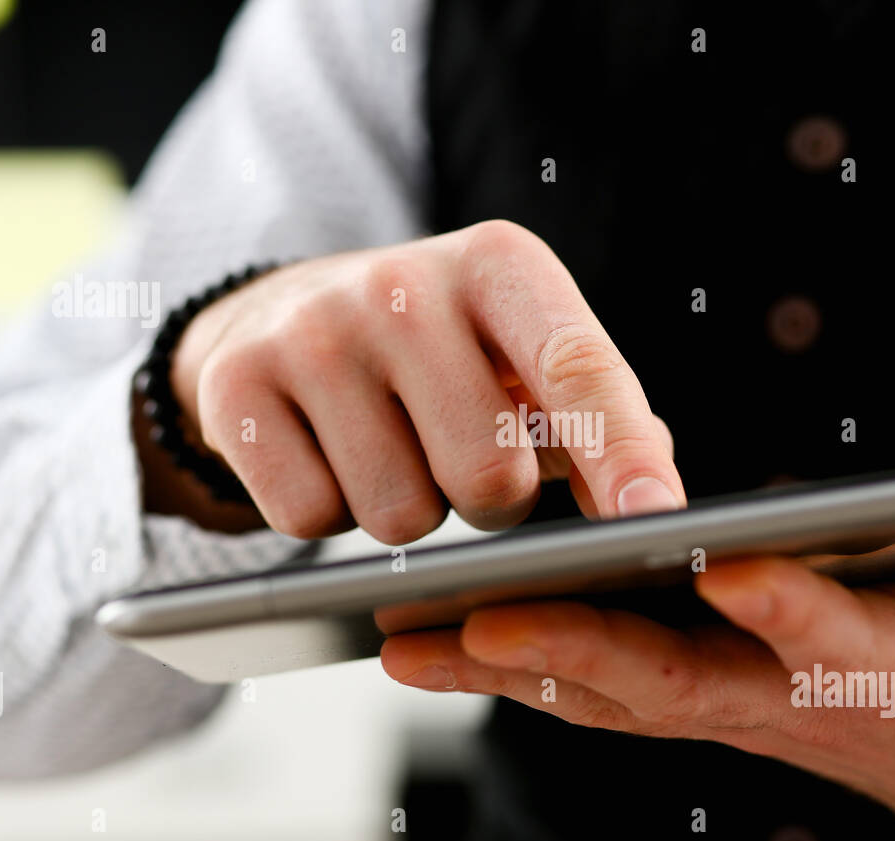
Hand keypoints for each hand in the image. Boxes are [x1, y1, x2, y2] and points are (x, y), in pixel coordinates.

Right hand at [137, 220, 683, 537]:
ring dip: (407, 514)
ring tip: (390, 451)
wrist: (277, 318)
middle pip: (486, 475)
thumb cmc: (430, 351)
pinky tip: (325, 458)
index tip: (658, 519)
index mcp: (498, 266)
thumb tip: (650, 501)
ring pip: (397, 516)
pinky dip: (328, 512)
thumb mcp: (517, 352)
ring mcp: (312, 331)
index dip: (621, 450)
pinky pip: (308, 518)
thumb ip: (592, 417)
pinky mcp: (236, 382)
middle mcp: (403, 283)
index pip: (577, 366)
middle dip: (491, 504)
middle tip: (466, 466)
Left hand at [382, 507, 894, 840]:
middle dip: (579, 654)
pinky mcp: (706, 702)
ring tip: (407, 638)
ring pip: (614, 696)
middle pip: (680, 682)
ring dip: (514, 669)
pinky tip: (444, 648)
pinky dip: (523, 674)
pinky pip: (601, 695)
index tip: (729, 570)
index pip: (842, 639)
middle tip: (474, 620)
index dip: (794, 610)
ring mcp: (740, 707)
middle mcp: (798, 696)